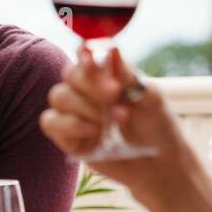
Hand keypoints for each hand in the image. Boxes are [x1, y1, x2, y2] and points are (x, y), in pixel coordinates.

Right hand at [40, 47, 190, 207]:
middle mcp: (86, 92)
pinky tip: (94, 132)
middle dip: (90, 83)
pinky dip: (70, 124)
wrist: (160, 163)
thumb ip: (127, 74)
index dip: (85, 55)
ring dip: (84, 106)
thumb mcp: (150, 96)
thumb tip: (112, 49)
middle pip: (69, 74)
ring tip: (110, 121)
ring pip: (58, 96)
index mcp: (106, 76)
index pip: (85, 56)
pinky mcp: (69, 138)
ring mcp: (75, 114)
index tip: (94, 59)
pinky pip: (50, 123)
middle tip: (114, 95)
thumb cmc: (157, 125)